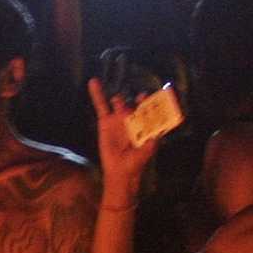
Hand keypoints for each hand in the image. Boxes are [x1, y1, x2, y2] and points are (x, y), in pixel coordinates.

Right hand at [84, 79, 167, 193]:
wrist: (120, 171)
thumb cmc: (137, 161)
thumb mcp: (149, 148)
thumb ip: (154, 137)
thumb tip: (159, 127)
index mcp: (144, 122)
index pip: (147, 107)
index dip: (148, 101)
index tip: (147, 97)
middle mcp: (131, 117)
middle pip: (133, 103)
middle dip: (135, 99)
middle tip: (137, 99)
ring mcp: (118, 118)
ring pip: (118, 102)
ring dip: (119, 99)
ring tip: (118, 102)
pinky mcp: (105, 122)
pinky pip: (101, 105)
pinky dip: (97, 93)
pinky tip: (94, 82)